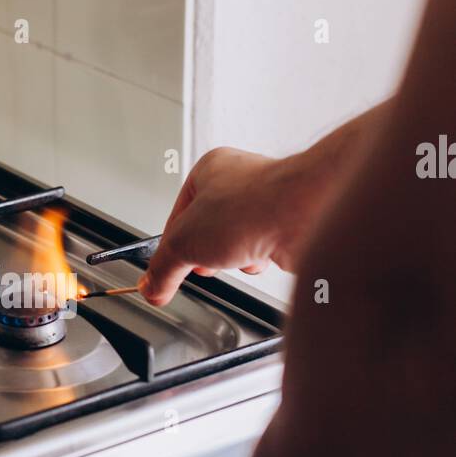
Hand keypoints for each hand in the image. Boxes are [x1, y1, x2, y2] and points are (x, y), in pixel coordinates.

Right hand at [141, 147, 325, 305]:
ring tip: (237, 255)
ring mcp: (266, 204)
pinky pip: (261, 252)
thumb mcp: (183, 242)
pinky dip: (258, 261)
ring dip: (234, 258)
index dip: (170, 245)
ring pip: (236, 244)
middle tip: (202, 263)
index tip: (163, 272)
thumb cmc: (252, 206)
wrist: (304, 215)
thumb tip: (152, 286)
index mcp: (210, 170)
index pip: (178, 214)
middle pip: (208, 230)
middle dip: (206, 253)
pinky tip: (261, 256)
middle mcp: (241, 183)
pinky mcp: (286, 228)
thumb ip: (162, 268)